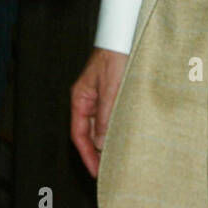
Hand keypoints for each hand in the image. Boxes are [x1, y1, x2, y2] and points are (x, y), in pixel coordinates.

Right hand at [70, 46, 128, 176]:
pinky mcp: (114, 94)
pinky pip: (112, 117)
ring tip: (121, 159)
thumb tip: (100, 143)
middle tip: (110, 171)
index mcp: (80, 98)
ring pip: (103, 126)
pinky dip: (118, 129)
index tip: (96, 172)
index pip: (79, 134)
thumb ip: (106, 115)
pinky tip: (127, 138)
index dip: (86, 155)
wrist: (126, 36)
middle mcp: (88, 100)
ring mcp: (101, 97)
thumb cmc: (115, 56)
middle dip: (98, 152)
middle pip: (90, 133)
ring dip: (110, 141)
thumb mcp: (110, 88)